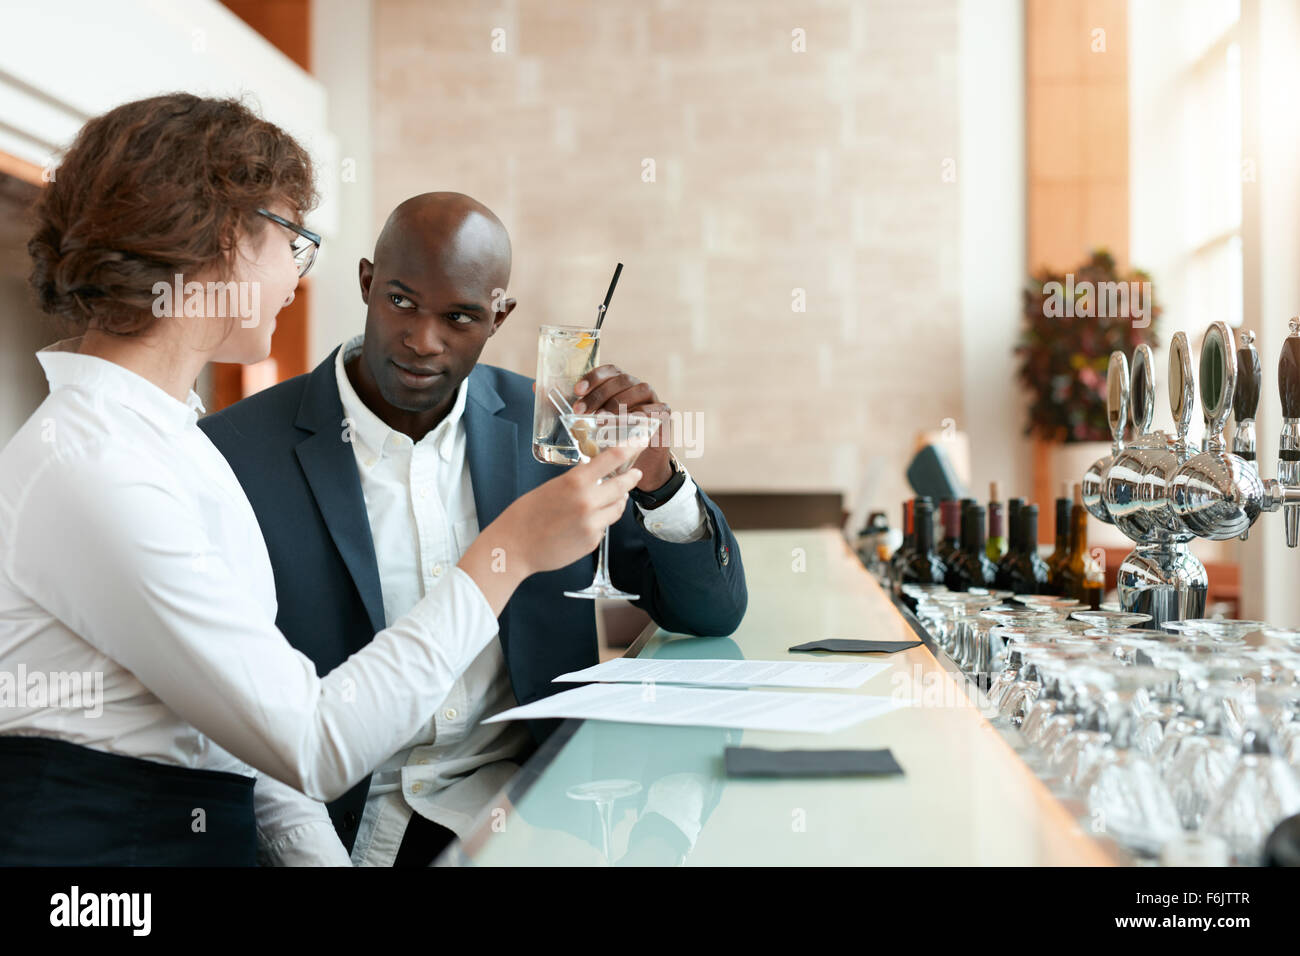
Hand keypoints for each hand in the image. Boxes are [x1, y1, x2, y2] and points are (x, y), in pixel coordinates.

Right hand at [459, 442, 644, 613]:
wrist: (514, 547)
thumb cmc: (526, 515)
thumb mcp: (552, 488)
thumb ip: (577, 482)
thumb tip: (595, 476)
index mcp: (575, 482)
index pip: (613, 457)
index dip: (631, 447)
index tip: (641, 440)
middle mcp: (588, 502)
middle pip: (623, 485)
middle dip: (632, 477)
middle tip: (635, 473)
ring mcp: (592, 524)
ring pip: (617, 508)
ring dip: (616, 501)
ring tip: (607, 499)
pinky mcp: (592, 541)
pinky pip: (604, 526)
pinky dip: (599, 522)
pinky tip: (581, 524)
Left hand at [572, 364, 673, 490]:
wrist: (638, 466)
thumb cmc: (611, 442)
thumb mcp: (588, 423)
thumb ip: (567, 405)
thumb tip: (535, 388)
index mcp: (619, 385)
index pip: (608, 371)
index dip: (593, 377)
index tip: (576, 390)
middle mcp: (636, 388)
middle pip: (621, 380)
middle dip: (599, 394)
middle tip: (581, 412)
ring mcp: (652, 400)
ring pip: (639, 390)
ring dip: (618, 402)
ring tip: (601, 419)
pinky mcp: (664, 415)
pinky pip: (654, 409)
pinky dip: (640, 414)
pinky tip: (626, 423)